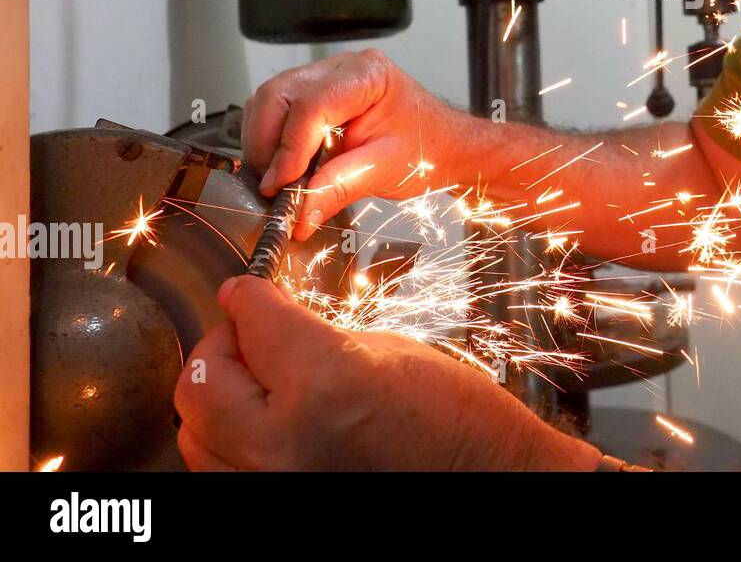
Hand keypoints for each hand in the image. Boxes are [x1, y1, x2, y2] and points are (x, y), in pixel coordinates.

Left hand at [173, 276, 601, 471]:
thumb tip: (265, 327)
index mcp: (324, 382)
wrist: (488, 479)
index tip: (248, 291)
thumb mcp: (388, 351)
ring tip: (259, 383)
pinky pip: (219, 469)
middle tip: (251, 334)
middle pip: (200, 378)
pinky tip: (266, 424)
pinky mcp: (271, 508)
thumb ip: (312, 339)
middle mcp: (283, 443)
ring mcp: (272, 487)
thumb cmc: (458, 421)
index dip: (249, 295)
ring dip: (219, 397)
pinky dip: (230, 442)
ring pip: (195, 433)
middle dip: (223, 344)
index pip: (251, 317)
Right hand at [242, 49, 445, 238]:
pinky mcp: (314, 94)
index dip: (289, 149)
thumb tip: (298, 214)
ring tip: (280, 181)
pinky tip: (284, 168)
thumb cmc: (425, 148)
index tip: (281, 187)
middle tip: (273, 188)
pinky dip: (270, 141)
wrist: (443, 145)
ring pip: (268, 102)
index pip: (311, 107)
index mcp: (367, 75)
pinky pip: (275, 111)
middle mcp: (341, 67)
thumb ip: (339, 188)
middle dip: (266, 145)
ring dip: (263, 143)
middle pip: (278, 96)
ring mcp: (324, 77)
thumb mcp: (385, 171)